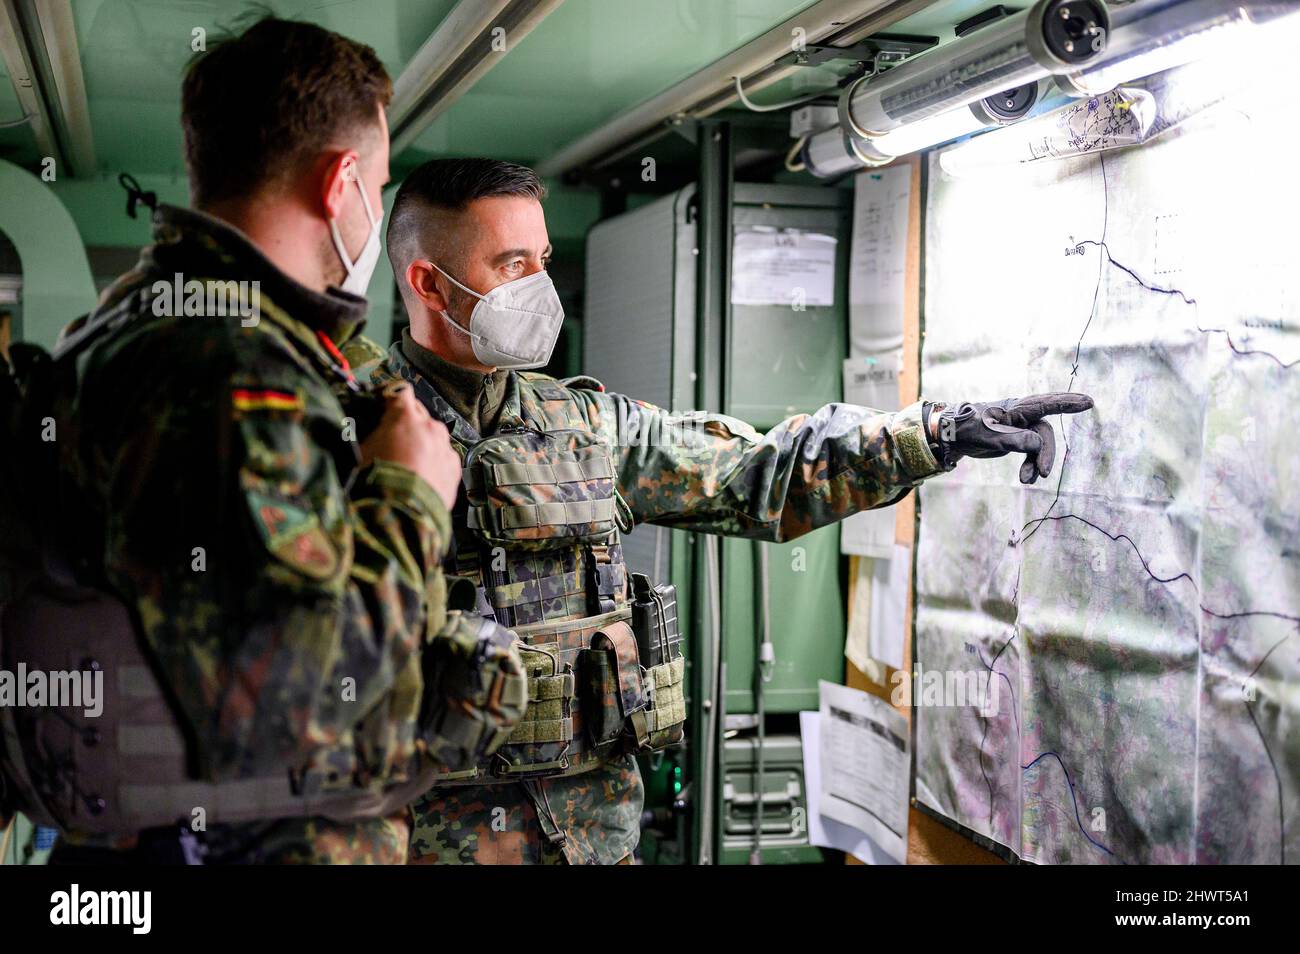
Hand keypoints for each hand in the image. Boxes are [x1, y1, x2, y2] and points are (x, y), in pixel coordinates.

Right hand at [360, 384, 460, 507]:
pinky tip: (421, 477)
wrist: (401, 513)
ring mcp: (445, 447)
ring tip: (408, 464)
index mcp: (405, 416)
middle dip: (407, 422)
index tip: (386, 406)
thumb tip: (368, 429)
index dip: (391, 398)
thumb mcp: (361, 450)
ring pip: (433, 437)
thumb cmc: (377, 481)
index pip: (400, 392)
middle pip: (419, 414)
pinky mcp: (454, 468)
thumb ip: (371, 432)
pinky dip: (434, 463)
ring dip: (423, 444)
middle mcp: (430, 426)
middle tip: (393, 440)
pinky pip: (443, 458)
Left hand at [931, 392, 1093, 483]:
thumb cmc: (966, 429)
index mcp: (1015, 408)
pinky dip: (1030, 465)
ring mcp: (1020, 428)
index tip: (1088, 402)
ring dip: (1037, 463)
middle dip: (1046, 453)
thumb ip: (1012, 439)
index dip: (1067, 402)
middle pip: (1044, 433)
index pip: (1045, 404)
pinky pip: (1031, 453)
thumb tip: (1037, 443)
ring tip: (1028, 480)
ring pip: (1039, 445)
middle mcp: (1021, 416)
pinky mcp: (1016, 440)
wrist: (951, 436)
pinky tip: (1026, 478)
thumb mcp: (987, 435)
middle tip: (1043, 473)